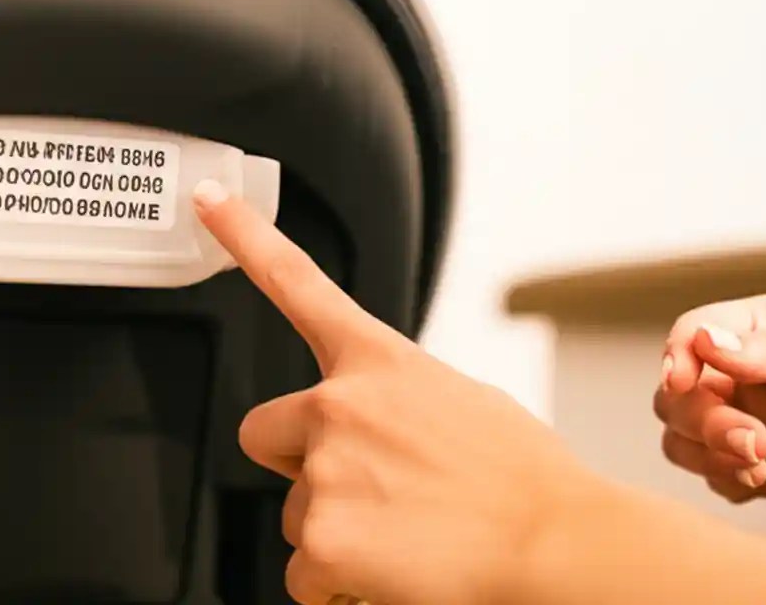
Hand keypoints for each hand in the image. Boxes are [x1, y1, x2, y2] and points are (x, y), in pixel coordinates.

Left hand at [192, 180, 597, 604]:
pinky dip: (336, 583)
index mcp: (378, 362)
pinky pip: (301, 575)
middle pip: (263, 434)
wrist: (557, 544)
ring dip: (333, 529)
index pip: (296, 282)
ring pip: (293, 511)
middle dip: (297, 462)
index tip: (208, 199)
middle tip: (358, 489)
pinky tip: (390, 571)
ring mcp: (327, 471)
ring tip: (403, 535)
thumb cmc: (524, 480)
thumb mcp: (462, 403)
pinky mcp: (323, 539)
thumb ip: (398, 400)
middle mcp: (340, 406)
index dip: (242, 235)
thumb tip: (382, 427)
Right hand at [656, 294, 765, 502]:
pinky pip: (712, 476)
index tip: (682, 381)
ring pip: (681, 436)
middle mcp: (741, 374)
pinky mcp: (761, 468)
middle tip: (751, 438)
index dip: (677, 356)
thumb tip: (706, 343)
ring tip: (757, 460)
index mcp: (757, 329)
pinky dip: (723, 479)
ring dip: (705, 451)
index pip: (691, 334)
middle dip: (700, 418)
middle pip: (676, 394)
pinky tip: (761, 477)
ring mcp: (747, 421)